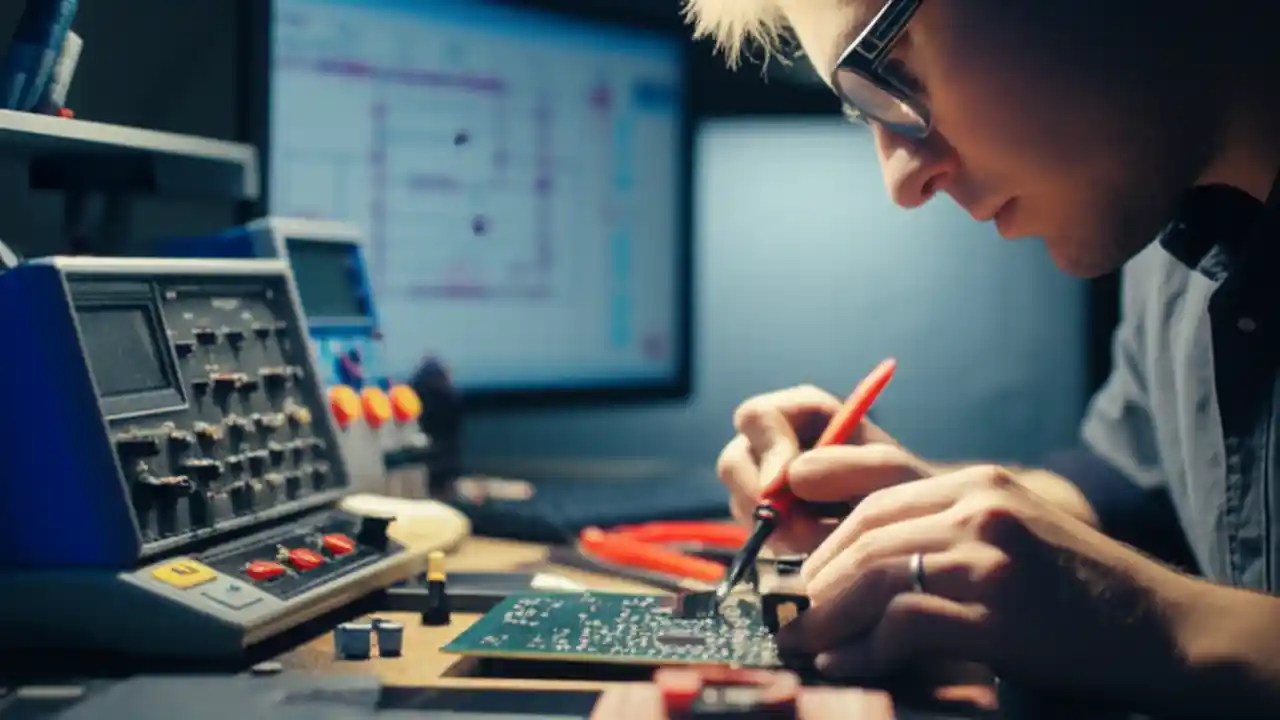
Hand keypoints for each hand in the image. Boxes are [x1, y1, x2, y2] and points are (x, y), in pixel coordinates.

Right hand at [716, 384, 936, 554]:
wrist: (913, 528)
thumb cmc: (908, 489)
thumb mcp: (891, 472)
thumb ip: (844, 465)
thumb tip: (786, 478)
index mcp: (804, 412)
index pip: (757, 417)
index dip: (766, 449)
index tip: (783, 485)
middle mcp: (777, 442)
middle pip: (733, 461)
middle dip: (760, 497)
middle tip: (792, 525)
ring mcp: (767, 481)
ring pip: (741, 501)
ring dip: (776, 525)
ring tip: (824, 535)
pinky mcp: (767, 518)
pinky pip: (753, 532)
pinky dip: (782, 544)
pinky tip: (818, 545)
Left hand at [774, 465, 1200, 704]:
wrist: (1160, 629)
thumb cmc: (1074, 594)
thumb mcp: (1006, 538)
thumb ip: (940, 536)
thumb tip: (853, 571)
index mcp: (978, 483)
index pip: (874, 498)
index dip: (824, 539)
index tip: (796, 576)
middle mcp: (980, 506)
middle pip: (866, 534)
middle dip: (815, 580)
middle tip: (787, 618)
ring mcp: (990, 555)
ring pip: (875, 573)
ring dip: (828, 615)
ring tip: (802, 645)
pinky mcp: (999, 610)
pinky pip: (905, 623)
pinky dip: (865, 648)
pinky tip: (844, 665)